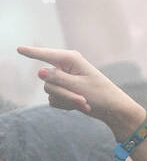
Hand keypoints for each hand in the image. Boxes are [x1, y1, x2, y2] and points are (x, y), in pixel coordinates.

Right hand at [16, 44, 144, 138]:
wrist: (114, 110)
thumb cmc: (101, 95)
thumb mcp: (79, 86)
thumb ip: (57, 79)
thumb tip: (39, 72)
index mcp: (70, 59)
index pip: (46, 54)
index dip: (31, 52)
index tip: (18, 49)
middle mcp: (65, 68)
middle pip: (47, 81)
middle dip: (63, 93)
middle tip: (82, 99)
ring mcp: (65, 80)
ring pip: (50, 92)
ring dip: (67, 100)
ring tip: (84, 103)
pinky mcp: (65, 92)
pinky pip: (54, 100)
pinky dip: (66, 105)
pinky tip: (81, 106)